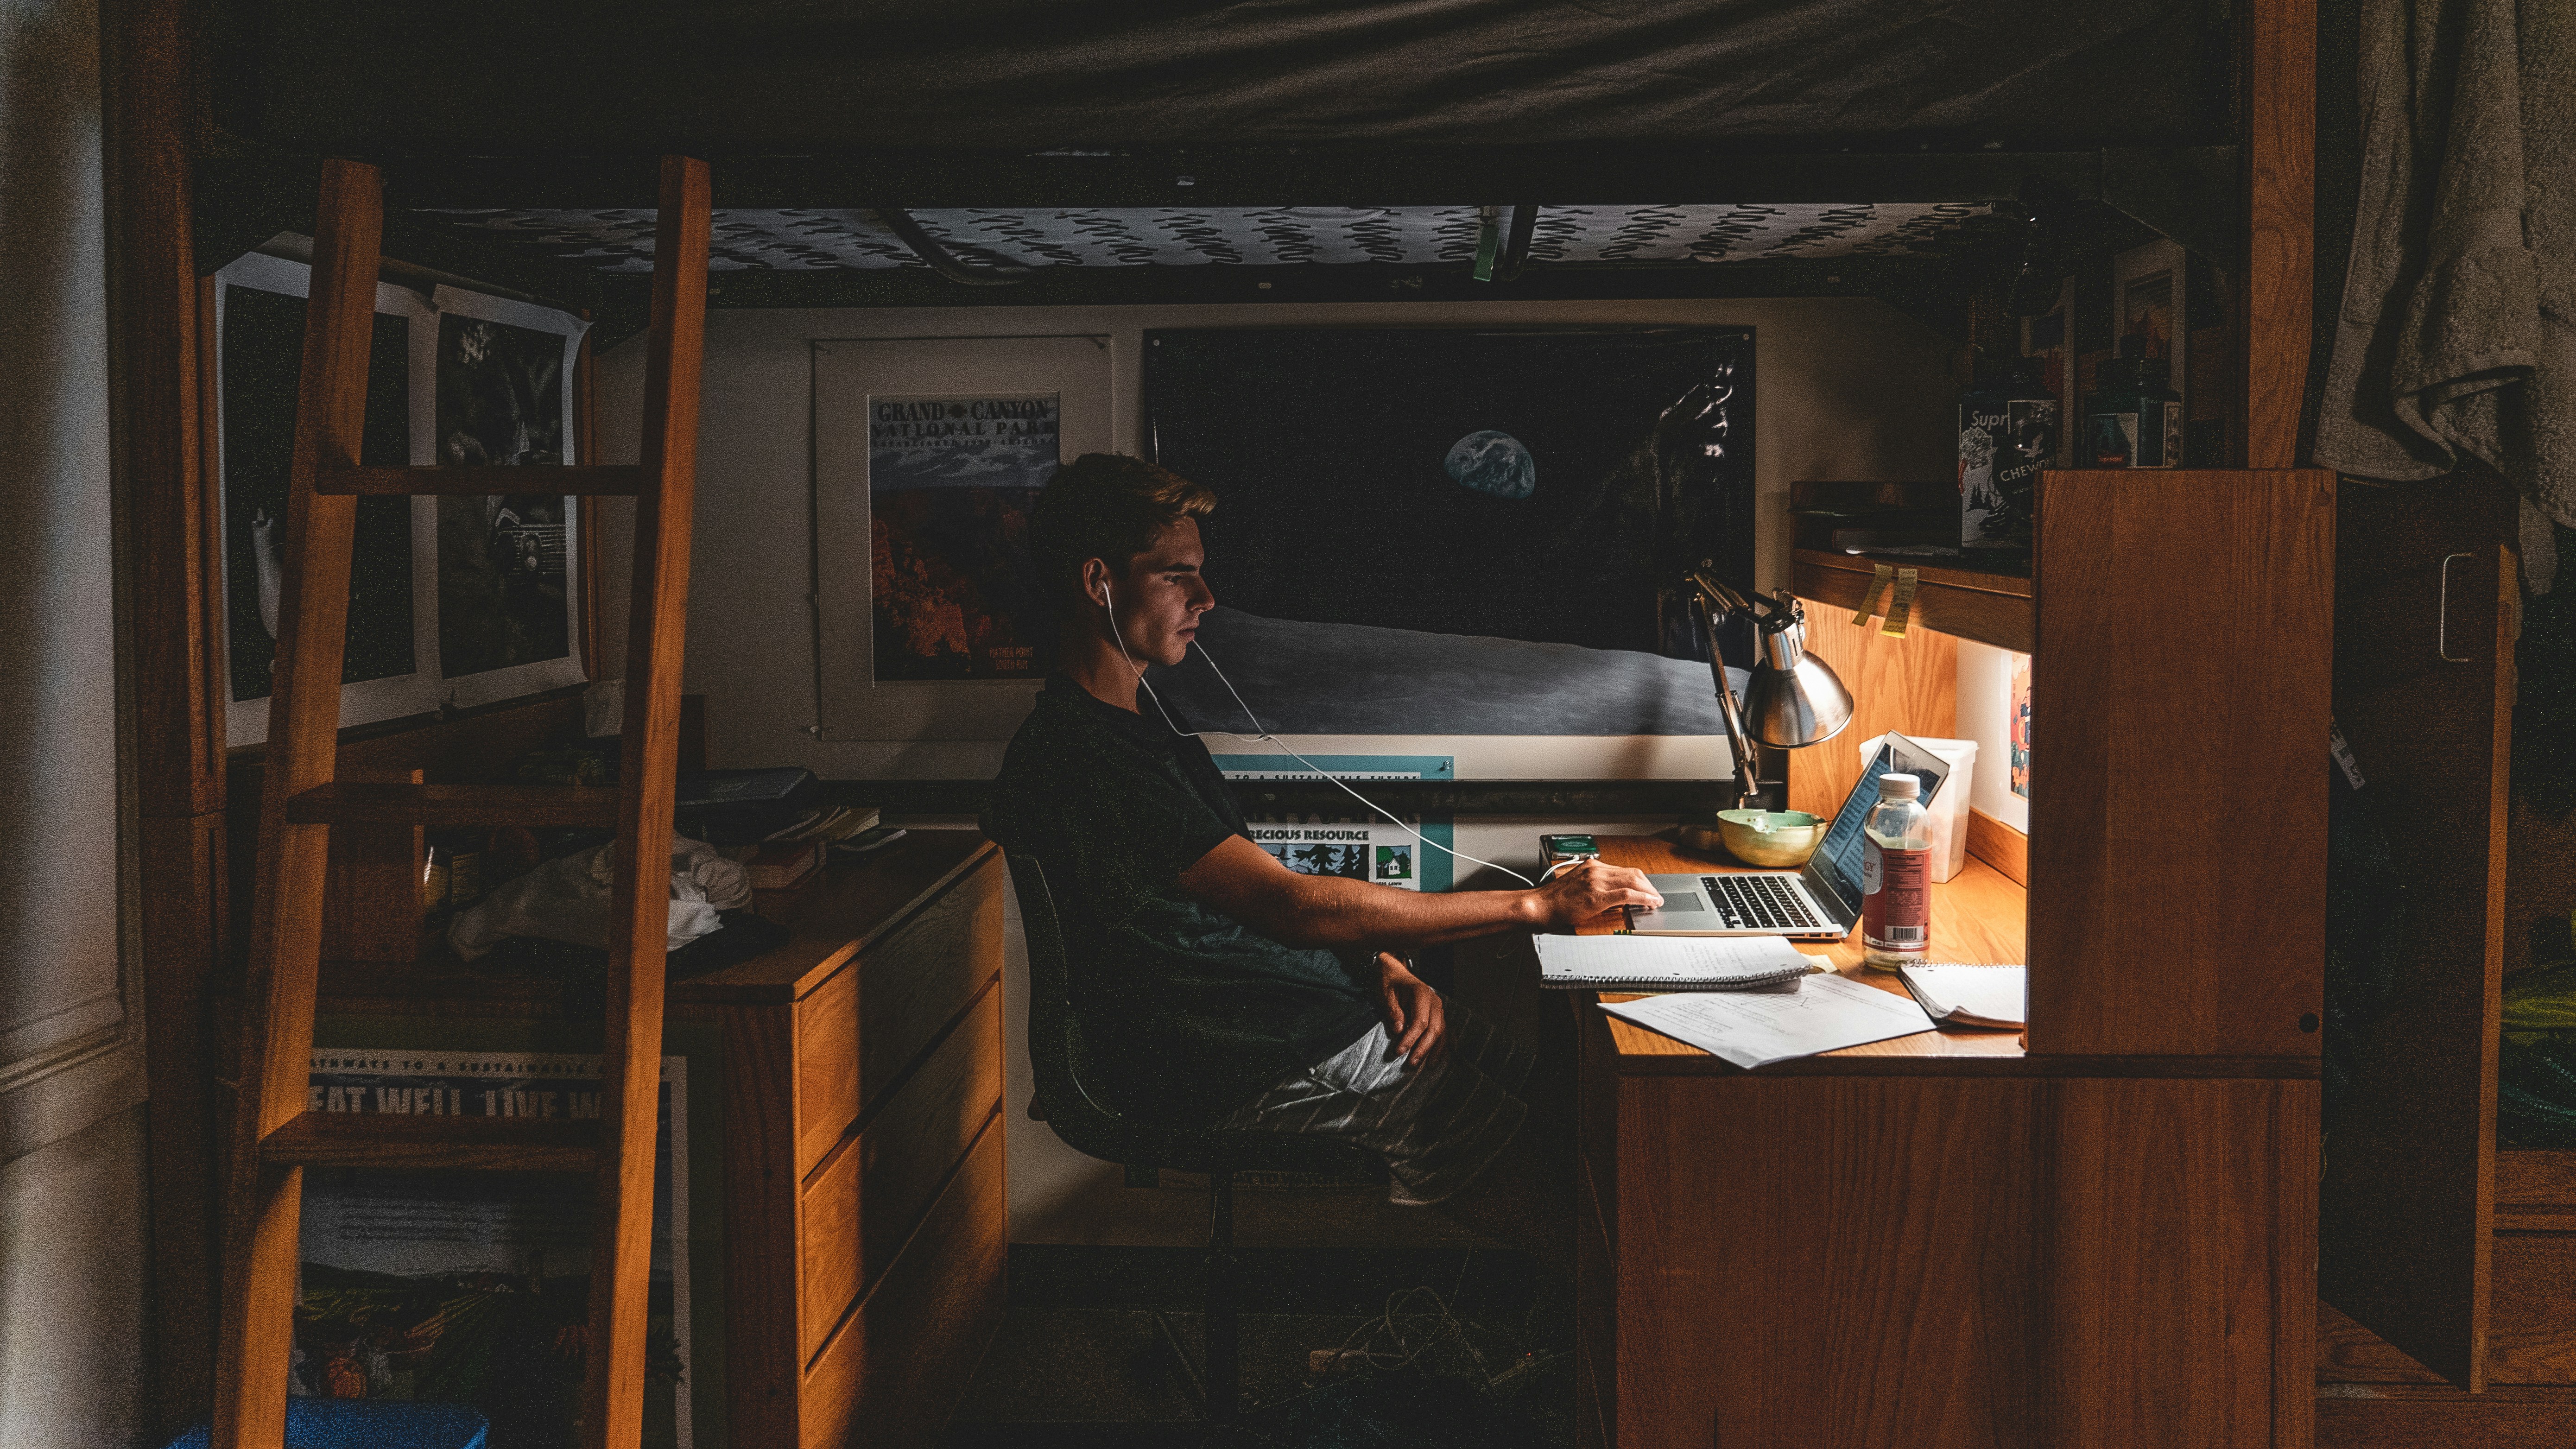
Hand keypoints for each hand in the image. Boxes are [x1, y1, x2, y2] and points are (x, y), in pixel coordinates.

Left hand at [1376, 952, 1446, 1066]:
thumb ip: (1393, 1011)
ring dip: (1435, 1050)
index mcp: (1421, 993)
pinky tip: (1436, 1058)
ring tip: (1427, 1066)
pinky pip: (1443, 1031)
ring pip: (1441, 1032)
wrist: (1395, 972)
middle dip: (1423, 1048)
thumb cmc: (1389, 982)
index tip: (1398, 1051)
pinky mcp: (1438, 1014)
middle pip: (1434, 1029)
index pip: (1420, 1021)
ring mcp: (1438, 1007)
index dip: (1410, 1038)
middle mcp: (1434, 1001)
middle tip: (1411, 1064)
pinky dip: (1440, 1045)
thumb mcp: (1385, 993)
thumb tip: (1399, 1030)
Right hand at [1528, 858, 1662, 928]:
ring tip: (1655, 901)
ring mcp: (1596, 882)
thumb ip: (1595, 886)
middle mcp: (1595, 870)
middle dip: (1648, 886)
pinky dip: (1642, 898)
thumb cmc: (1554, 901)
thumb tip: (1614, 896)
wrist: (1539, 907)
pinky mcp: (1597, 896)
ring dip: (1648, 892)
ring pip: (1633, 881)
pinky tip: (1649, 903)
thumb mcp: (1577, 886)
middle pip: (1632, 873)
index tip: (1646, 889)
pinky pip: (1627, 894)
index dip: (1640, 881)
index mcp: (1591, 867)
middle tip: (1655, 897)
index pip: (1624, 870)